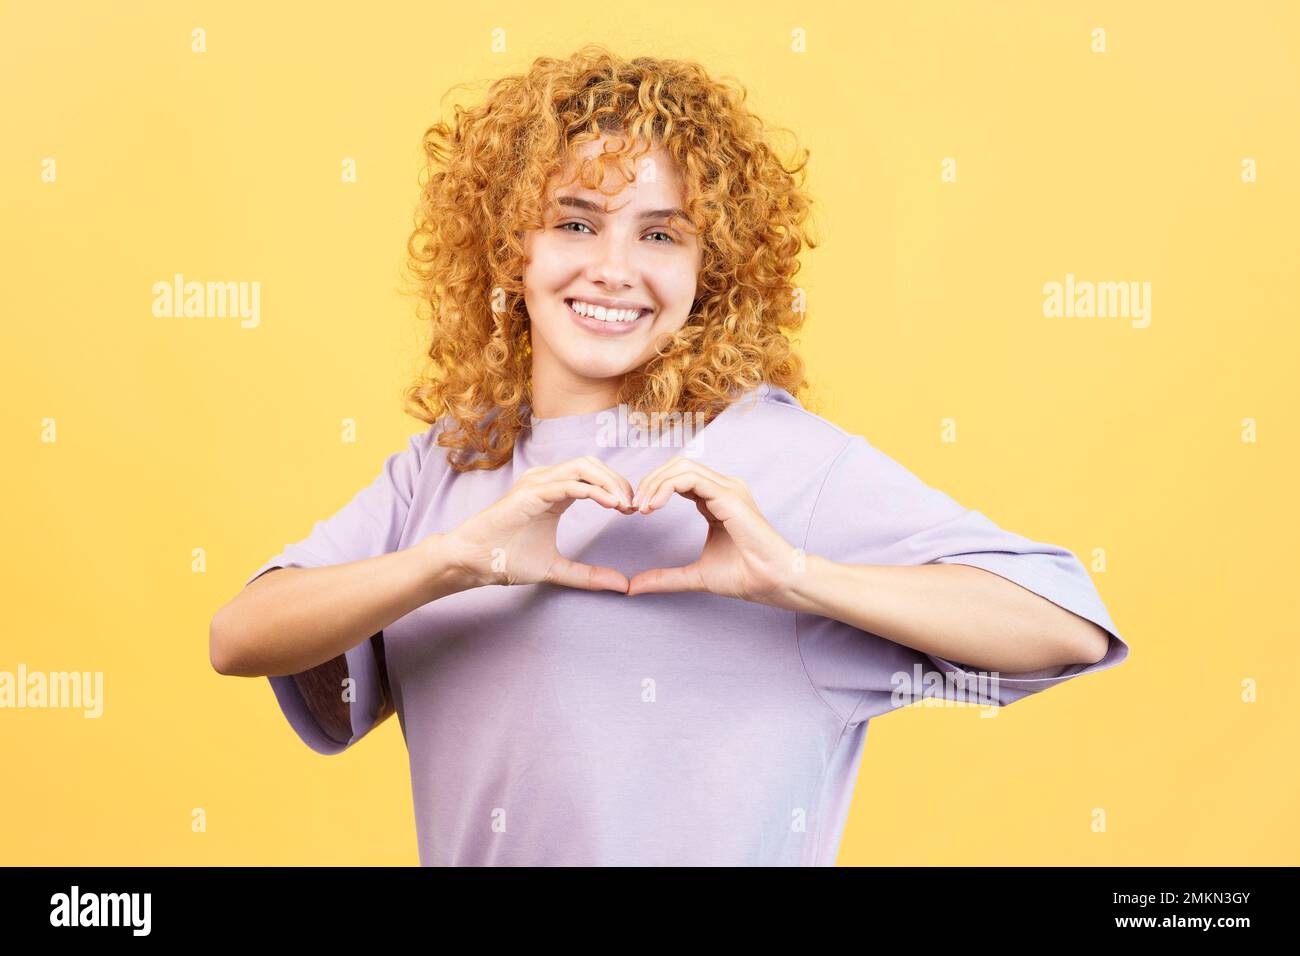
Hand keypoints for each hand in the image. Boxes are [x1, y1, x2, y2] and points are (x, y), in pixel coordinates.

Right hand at [444, 456, 637, 591]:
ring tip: (625, 504)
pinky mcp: (530, 493)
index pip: (593, 475)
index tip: (632, 510)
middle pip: (592, 464)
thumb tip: (622, 585)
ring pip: (583, 467)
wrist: (473, 562)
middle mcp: (546, 481)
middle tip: (634, 505)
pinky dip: (593, 491)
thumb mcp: (557, 569)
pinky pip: (568, 484)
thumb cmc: (506, 559)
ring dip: (610, 482)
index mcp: (553, 492)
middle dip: (618, 481)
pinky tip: (611, 505)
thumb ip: (588, 575)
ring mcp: (537, 484)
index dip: (617, 488)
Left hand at [624, 457, 798, 602]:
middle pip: (677, 466)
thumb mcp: (694, 576)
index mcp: (716, 500)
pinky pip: (690, 478)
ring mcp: (727, 488)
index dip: (654, 489)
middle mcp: (723, 488)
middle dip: (650, 481)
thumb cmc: (744, 577)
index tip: (636, 512)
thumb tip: (633, 587)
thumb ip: (665, 578)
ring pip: (681, 466)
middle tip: (634, 506)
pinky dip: (666, 487)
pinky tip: (654, 507)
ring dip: (655, 483)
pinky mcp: (728, 495)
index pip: (679, 479)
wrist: (771, 582)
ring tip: (642, 507)